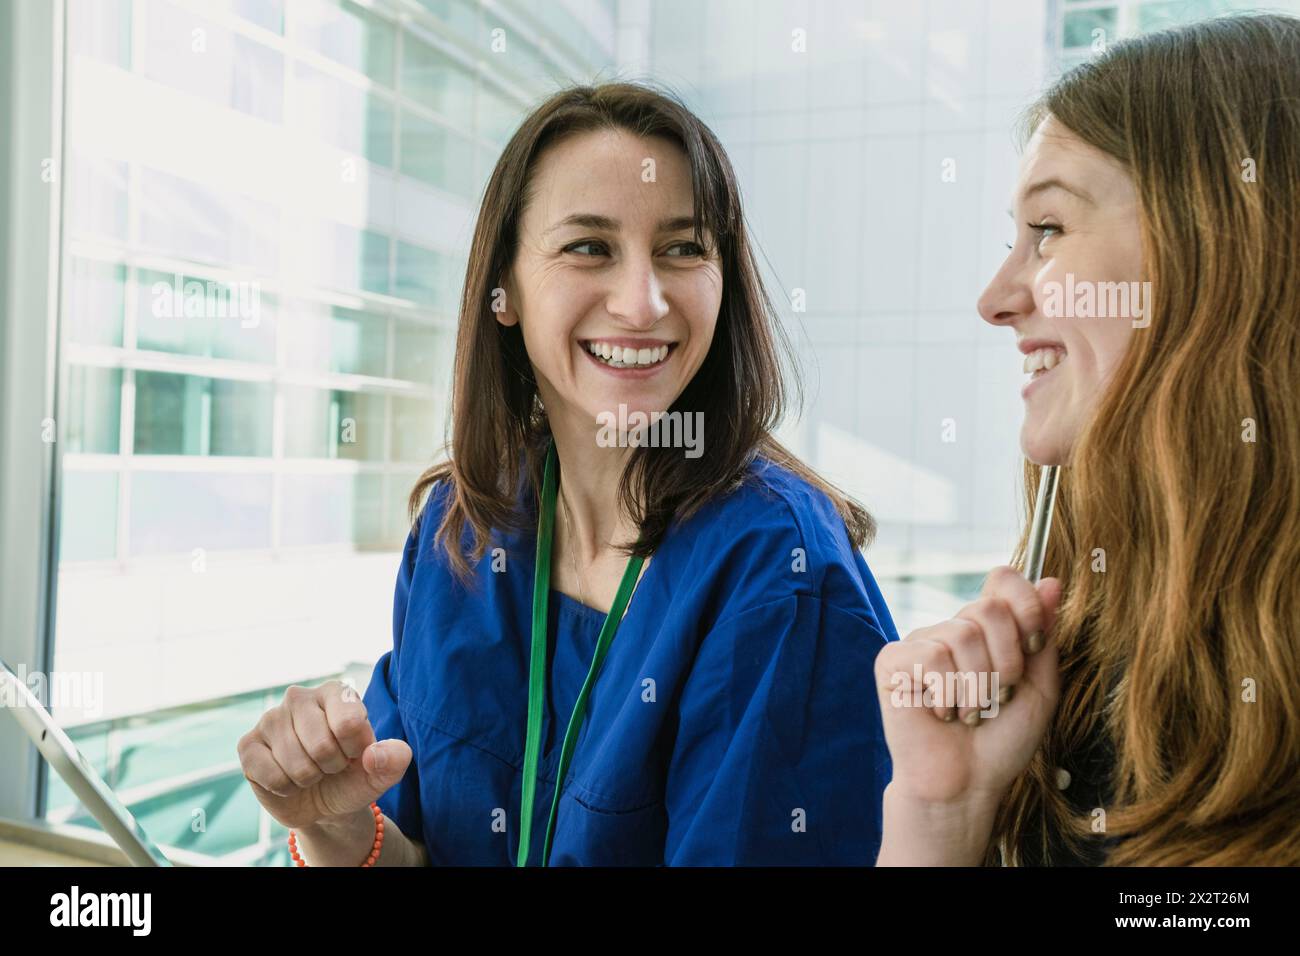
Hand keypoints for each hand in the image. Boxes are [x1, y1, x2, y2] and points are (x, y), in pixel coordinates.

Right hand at [237, 680, 411, 829]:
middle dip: (331, 767)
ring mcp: (270, 719)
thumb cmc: (353, 777)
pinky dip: (286, 788)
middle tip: (330, 765)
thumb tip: (375, 754)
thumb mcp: (381, 773)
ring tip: (311, 771)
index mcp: (336, 692)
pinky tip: (287, 779)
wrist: (323, 804)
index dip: (356, 750)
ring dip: (309, 779)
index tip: (355, 752)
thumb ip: (393, 760)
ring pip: (297, 764)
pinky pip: (271, 775)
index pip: (349, 722)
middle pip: (322, 745)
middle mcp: (299, 698)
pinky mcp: (248, 744)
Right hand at [874, 566, 1062, 808]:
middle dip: (1007, 662)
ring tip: (969, 712)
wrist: (967, 784)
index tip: (1033, 645)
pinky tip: (940, 712)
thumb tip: (1052, 581)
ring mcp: (920, 643)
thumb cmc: (1001, 741)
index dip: (1026, 607)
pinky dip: (946, 693)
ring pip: (961, 634)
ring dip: (977, 686)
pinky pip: (930, 656)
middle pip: (988, 608)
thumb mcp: (1040, 687)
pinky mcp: (892, 661)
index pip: (1003, 579)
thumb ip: (1044, 634)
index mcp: (987, 629)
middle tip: (998, 696)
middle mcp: (952, 629)